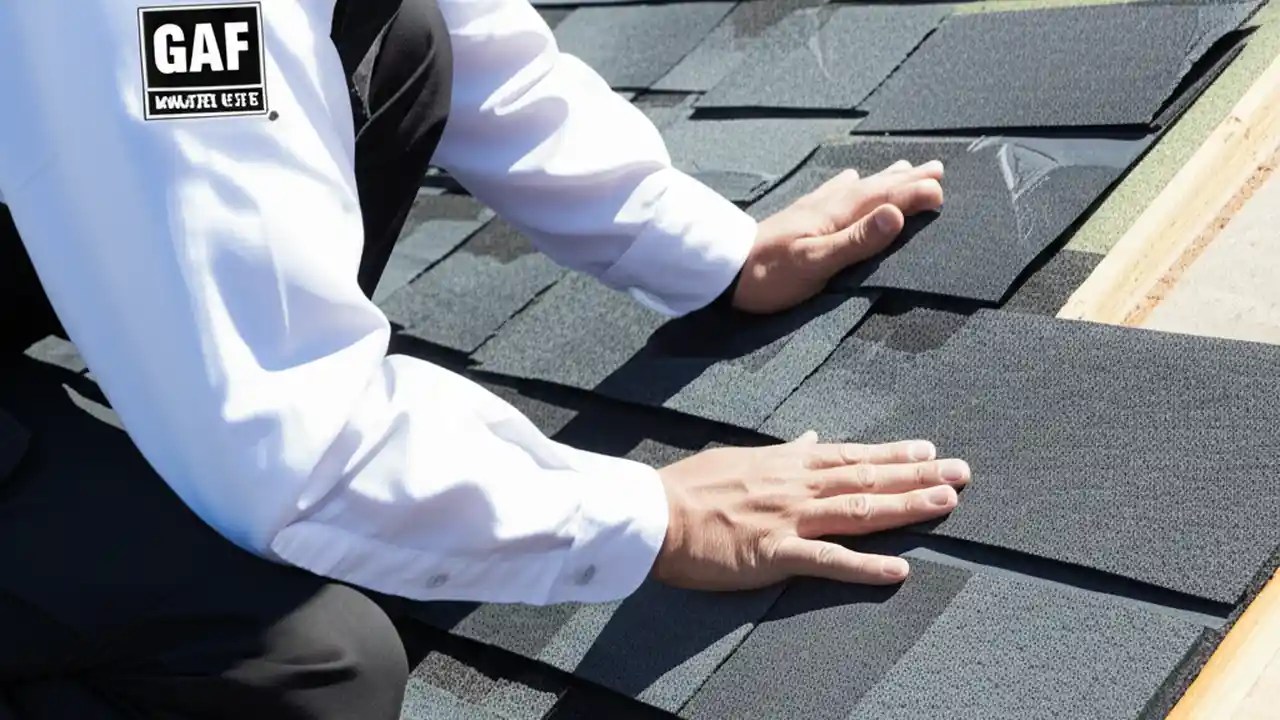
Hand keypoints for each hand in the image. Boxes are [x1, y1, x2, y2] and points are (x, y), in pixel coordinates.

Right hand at [652, 432, 968, 589]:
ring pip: (858, 511)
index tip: (928, 450)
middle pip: (867, 479)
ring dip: (906, 507)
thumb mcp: (739, 457)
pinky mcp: (774, 553)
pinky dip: (864, 566)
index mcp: (786, 463)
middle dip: (917, 475)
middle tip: (961, 472)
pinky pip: (827, 560)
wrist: (652, 513)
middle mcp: (796, 485)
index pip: (851, 455)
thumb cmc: (690, 486)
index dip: (893, 454)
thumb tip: (811, 437)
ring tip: (947, 502)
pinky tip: (897, 570)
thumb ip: (781, 452)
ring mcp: (788, 518)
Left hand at [733, 160, 944, 312]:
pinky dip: (851, 184)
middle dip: (907, 179)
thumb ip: (856, 240)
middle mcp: (827, 205)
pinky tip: (848, 179)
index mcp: (837, 215)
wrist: (722, 271)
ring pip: (858, 187)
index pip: (885, 199)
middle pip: (875, 187)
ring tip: (904, 167)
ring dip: (884, 178)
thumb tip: (896, 214)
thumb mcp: (815, 263)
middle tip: (938, 168)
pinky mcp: (798, 217)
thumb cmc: (768, 275)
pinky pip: (834, 192)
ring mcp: (812, 209)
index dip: (915, 194)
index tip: (942, 190)